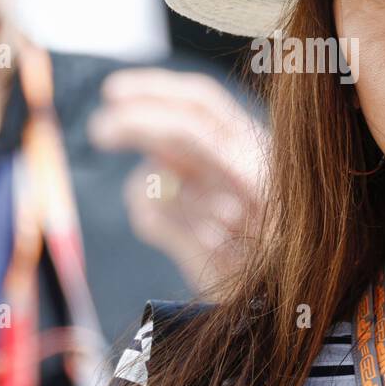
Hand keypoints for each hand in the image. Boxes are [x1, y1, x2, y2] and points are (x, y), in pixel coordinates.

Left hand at [87, 68, 266, 296]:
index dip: (153, 89)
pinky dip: (150, 219)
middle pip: (180, 130)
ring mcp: (234, 214)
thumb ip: (199, 153)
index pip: (202, 101)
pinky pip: (149, 218)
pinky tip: (181, 234)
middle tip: (99, 129)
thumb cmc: (259, 232)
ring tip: (178, 211)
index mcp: (258, 147)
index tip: (113, 92)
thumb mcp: (240, 178)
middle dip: (132, 123)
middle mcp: (251, 175)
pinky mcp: (210, 251)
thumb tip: (149, 146)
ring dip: (150, 188)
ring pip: (158, 179)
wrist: (284, 296)